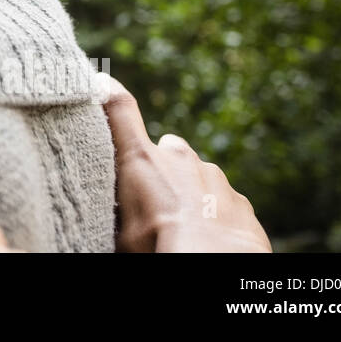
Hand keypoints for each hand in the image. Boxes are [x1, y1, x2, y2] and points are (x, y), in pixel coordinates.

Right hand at [104, 75, 270, 251]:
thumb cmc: (156, 249)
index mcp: (140, 161)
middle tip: (156, 202)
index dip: (108, 92)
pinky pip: (223, 204)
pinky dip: (215, 217)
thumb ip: (119, 202)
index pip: (120, 110)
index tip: (101, 80)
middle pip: (169, 150)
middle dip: (164, 169)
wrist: (212, 261)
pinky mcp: (240, 201)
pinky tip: (209, 239)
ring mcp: (214, 178)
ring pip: (199, 179)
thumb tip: (115, 203)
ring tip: (184, 228)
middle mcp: (178, 158)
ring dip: (192, 196)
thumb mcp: (119, 227)